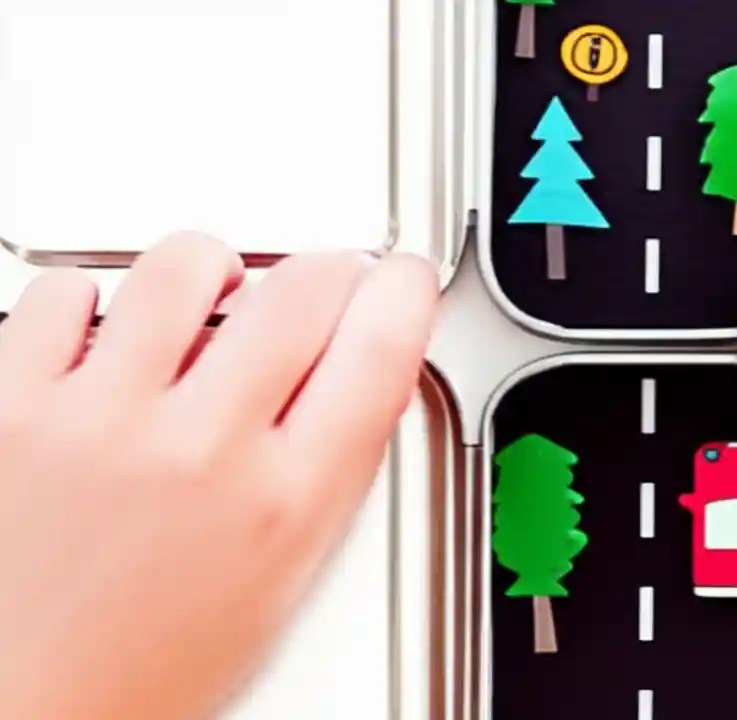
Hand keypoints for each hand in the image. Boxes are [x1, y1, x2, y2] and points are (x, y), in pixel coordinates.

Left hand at [0, 235, 436, 717]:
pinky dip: (96, 303)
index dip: (406, 292)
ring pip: (186, 263)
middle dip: (326, 273)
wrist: (16, 711)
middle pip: (304, 288)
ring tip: (204, 300)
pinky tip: (108, 342)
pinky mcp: (8, 401)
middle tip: (316, 287)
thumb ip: (328, 473)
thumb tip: (356, 375)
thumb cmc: (139, 676)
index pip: (384, 350)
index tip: (401, 279)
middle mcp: (199, 451)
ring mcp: (99, 418)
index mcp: (285, 507)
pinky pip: (69, 292)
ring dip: (212, 272)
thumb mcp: (280, 584)